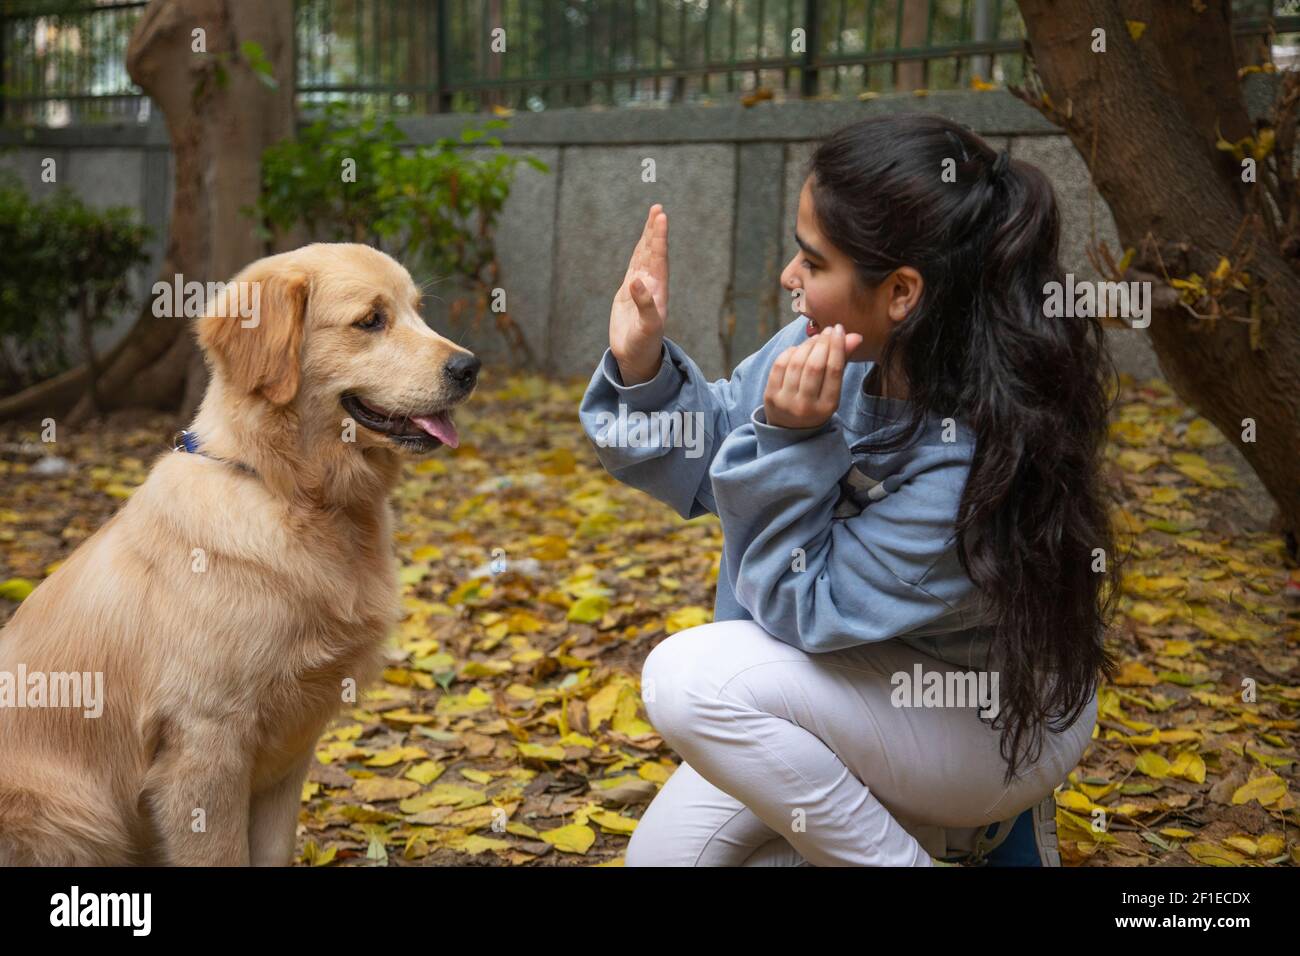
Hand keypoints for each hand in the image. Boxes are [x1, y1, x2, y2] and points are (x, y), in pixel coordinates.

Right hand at [609, 204, 668, 384]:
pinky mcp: (628, 293)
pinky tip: (641, 242)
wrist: (636, 358)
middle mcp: (651, 285)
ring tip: (653, 216)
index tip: (660, 217)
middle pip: (654, 251)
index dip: (659, 237)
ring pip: (644, 256)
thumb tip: (637, 280)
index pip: (659, 258)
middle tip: (657, 208)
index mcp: (658, 290)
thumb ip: (645, 304)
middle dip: (655, 230)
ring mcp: (640, 287)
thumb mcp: (647, 327)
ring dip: (648, 237)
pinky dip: (638, 252)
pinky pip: (634, 266)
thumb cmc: (644, 345)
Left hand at [763, 324, 862, 428]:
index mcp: (827, 407)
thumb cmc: (816, 405)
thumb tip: (855, 336)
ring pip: (797, 363)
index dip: (837, 346)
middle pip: (815, 366)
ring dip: (807, 345)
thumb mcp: (832, 391)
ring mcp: (785, 402)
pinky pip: (780, 365)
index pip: (834, 371)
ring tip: (815, 338)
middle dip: (822, 343)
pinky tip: (798, 349)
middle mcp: (806, 406)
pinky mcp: (770, 396)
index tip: (839, 329)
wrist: (789, 430)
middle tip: (827, 331)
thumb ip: (842, 363)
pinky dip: (791, 352)